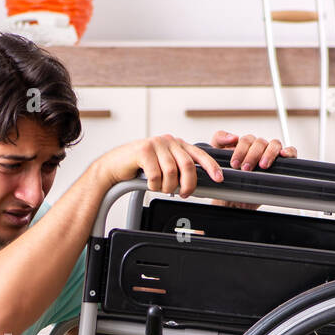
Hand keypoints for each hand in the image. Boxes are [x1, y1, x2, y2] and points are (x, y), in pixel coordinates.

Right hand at [91, 134, 223, 197]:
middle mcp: (168, 141)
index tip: (219, 179)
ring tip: (161, 188)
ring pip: (171, 172)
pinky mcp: (144, 150)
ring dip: (167, 186)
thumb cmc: (139, 167)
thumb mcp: (163, 166)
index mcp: (177, 144)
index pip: (199, 154)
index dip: (211, 167)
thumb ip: (178, 169)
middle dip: (188, 184)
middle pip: (187, 165)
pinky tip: (150, 184)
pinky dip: (154, 185)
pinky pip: (156, 175)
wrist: (115, 166)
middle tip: (183, 193)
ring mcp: (156, 144)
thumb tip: (193, 184)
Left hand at [209, 129, 297, 209]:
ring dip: (268, 153)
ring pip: (274, 144)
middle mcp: (257, 149)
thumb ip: (219, 140)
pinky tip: (283, 156)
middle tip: (245, 168)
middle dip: (252, 155)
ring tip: (262, 166)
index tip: (234, 163)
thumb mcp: (216, 160)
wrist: (235, 203)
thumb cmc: (228, 181)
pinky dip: (288, 151)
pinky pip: (290, 152)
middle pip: (259, 142)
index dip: (241, 149)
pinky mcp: (281, 164)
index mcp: (243, 146)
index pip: (245, 139)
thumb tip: (233, 135)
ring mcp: (270, 155)